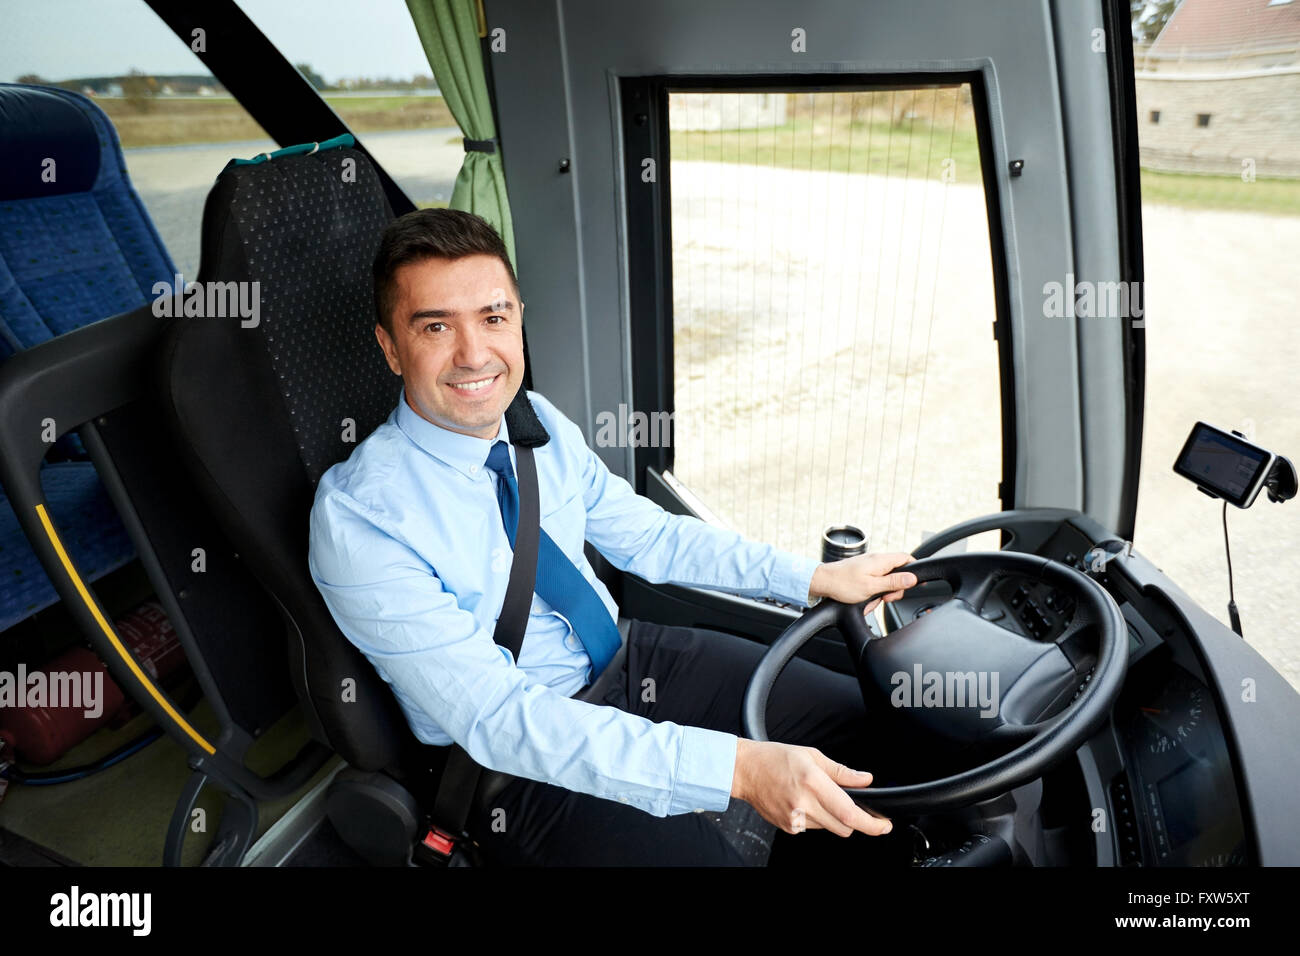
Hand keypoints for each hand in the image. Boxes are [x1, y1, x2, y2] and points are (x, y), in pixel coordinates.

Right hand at [731, 739, 891, 836]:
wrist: (745, 770)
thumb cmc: (775, 758)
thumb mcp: (811, 755)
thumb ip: (841, 772)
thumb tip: (865, 780)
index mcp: (812, 782)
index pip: (849, 812)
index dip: (871, 823)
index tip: (884, 824)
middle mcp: (804, 803)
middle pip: (844, 827)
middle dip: (854, 820)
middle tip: (853, 806)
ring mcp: (795, 819)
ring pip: (830, 828)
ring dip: (833, 817)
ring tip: (817, 796)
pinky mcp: (788, 827)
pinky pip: (813, 828)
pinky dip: (816, 818)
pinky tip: (803, 802)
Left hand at [808, 551, 916, 612]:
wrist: (823, 582)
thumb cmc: (843, 584)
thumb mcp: (872, 587)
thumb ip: (893, 582)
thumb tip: (912, 578)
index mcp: (881, 560)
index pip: (906, 558)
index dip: (914, 570)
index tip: (915, 583)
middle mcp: (876, 560)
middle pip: (897, 572)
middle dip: (895, 587)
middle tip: (886, 597)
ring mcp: (869, 565)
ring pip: (886, 579)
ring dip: (882, 591)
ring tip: (872, 599)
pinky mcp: (862, 572)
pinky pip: (875, 582)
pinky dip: (874, 591)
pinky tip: (865, 598)